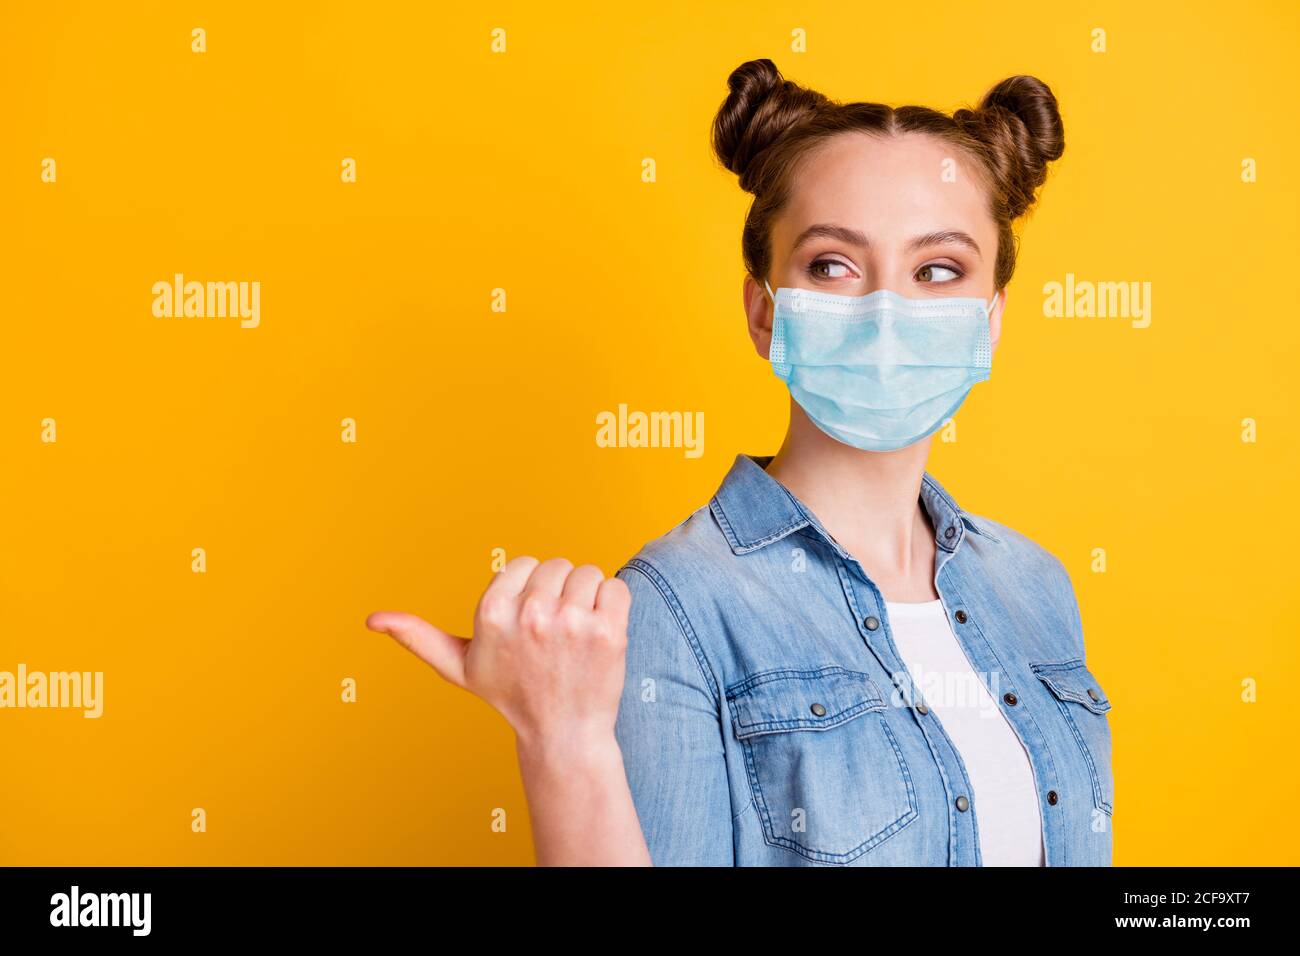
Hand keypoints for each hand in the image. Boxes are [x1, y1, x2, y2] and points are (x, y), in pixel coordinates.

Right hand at [366, 557, 632, 745]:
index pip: (521, 564)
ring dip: (585, 598)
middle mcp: (530, 613)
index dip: (526, 591)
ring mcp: (572, 622)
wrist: (562, 734)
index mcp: (492, 613)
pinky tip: (598, 636)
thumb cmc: (511, 695)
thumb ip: (418, 637)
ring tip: (574, 636)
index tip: (526, 624)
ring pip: (586, 572)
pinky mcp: (608, 631)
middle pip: (555, 565)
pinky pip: (615, 586)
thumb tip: (371, 620)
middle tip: (551, 635)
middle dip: (556, 592)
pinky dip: (612, 605)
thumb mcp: (459, 667)